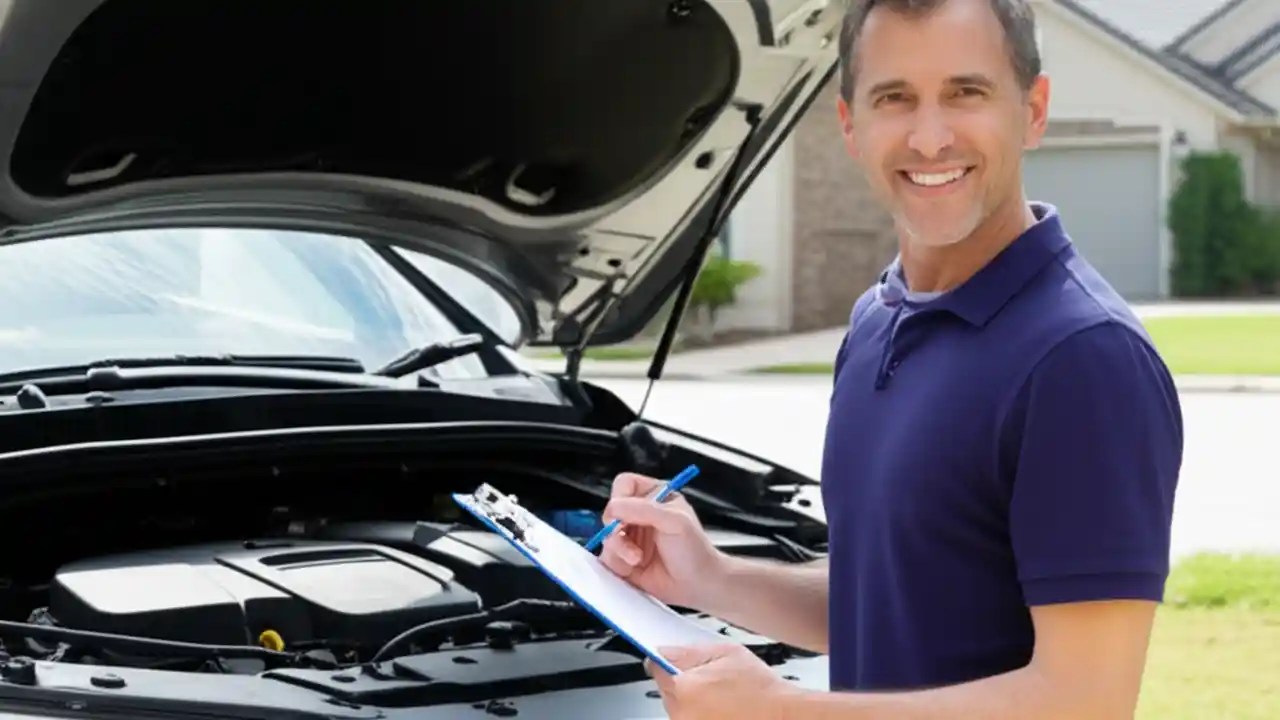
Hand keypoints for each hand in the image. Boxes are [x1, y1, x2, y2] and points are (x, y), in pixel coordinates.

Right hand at [598, 472, 727, 610]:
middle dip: (617, 529)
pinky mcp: (624, 560)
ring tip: (637, 559)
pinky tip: (634, 568)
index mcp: (654, 497)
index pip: (624, 485)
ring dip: (619, 550)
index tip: (623, 513)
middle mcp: (639, 516)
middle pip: (610, 513)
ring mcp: (630, 539)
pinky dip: (617, 564)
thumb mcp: (675, 521)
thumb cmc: (695, 551)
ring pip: (606, 537)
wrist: (699, 584)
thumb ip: (644, 509)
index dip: (620, 497)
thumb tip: (614, 507)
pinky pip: (607, 559)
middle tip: (628, 539)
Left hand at [648, 643, 798, 719]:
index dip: (664, 660)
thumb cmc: (762, 690)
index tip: (669, 659)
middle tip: (708, 679)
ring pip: (678, 710)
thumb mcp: (727, 652)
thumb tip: (666, 650)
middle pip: (666, 691)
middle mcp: (681, 714)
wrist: (784, 718)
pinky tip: (722, 711)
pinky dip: (700, 715)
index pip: (655, 667)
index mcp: (684, 687)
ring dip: (690, 703)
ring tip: (719, 698)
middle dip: (681, 682)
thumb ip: (691, 651)